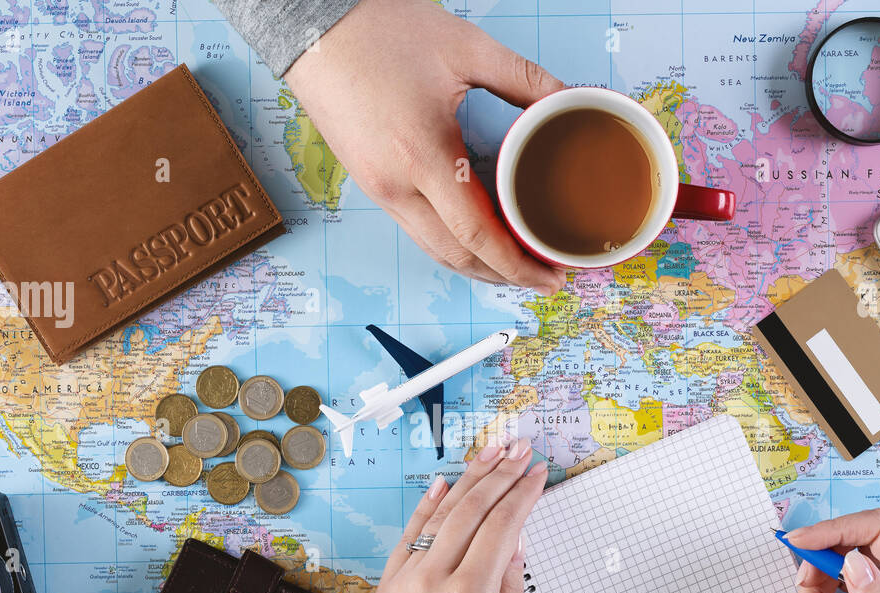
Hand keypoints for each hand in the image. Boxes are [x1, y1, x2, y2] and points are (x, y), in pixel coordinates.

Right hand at [284, 0, 565, 293]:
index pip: (477, 236)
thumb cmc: (379, 30)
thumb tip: (566, 101)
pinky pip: (417, 230)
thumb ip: (523, 78)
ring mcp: (378, 190)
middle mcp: (396, 185)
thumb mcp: (465, 48)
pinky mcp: (369, 184)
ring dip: (476, 267)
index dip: (517, 265)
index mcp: (422, 156)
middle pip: (457, 257)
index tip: (549, 276)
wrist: (314, 26)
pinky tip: (477, 239)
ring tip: (515, 267)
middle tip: (542, 279)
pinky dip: (452, 244)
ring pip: (434, 250)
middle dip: (503, 277)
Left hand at [351, 439, 546, 592]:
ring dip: (467, 479)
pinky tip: (443, 484)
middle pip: (471, 510)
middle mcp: (432, 579)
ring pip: (439, 514)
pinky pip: (408, 535)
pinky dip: (426, 506)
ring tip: (490, 453)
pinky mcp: (387, 585)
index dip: (522, 495)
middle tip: (520, 449)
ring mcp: (405, 579)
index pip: (501, 527)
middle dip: (499, 474)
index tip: (537, 473)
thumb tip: (515, 545)